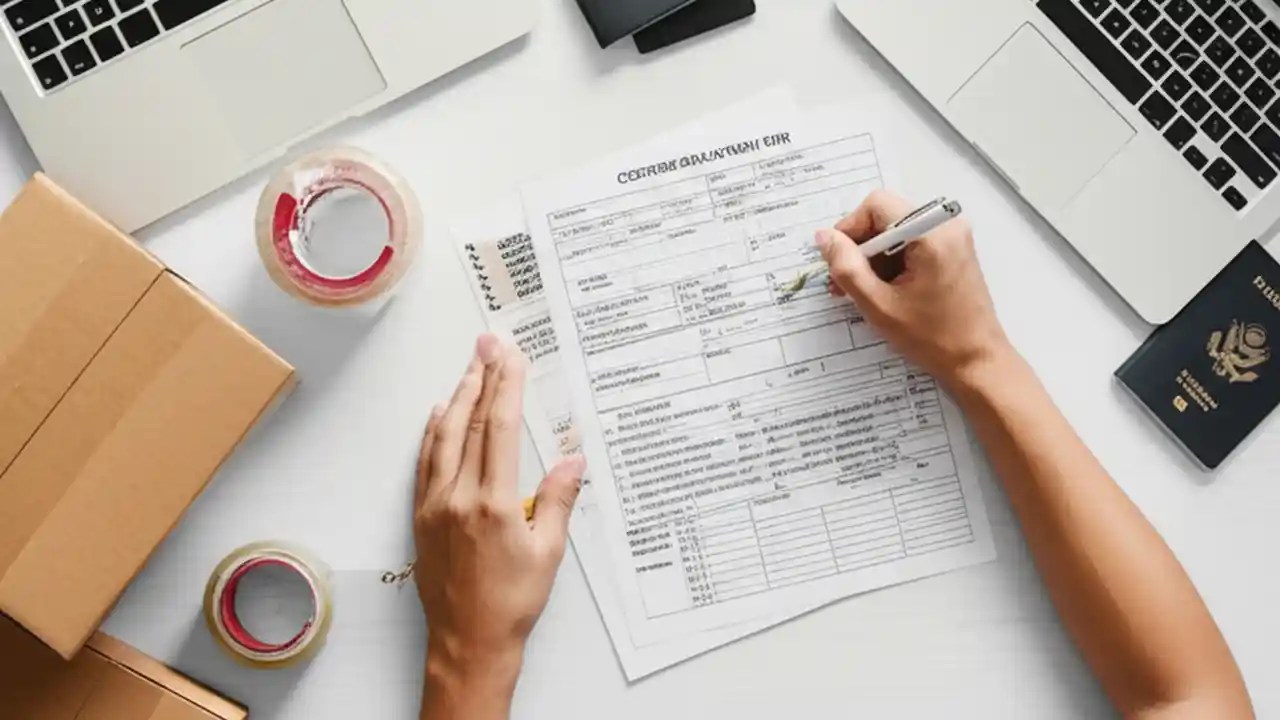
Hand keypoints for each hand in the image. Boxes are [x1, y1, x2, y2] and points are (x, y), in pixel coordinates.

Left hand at [414, 333, 585, 719]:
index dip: (507, 387)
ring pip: (444, 437)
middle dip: (481, 378)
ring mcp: (435, 505)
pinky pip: (426, 463)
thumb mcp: (548, 553)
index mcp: (494, 504)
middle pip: (471, 423)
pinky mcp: (422, 517)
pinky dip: (432, 433)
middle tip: (488, 343)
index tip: (512, 357)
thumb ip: (558, 500)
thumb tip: (573, 460)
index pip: (501, 429)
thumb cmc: (512, 604)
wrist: (468, 642)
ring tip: (469, 367)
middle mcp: (459, 497)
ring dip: (457, 398)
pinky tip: (438, 414)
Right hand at [817, 190, 1012, 388]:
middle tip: (845, 282)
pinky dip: (893, 262)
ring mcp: (953, 236)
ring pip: (897, 230)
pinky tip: (884, 290)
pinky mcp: (953, 249)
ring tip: (862, 292)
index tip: (838, 261)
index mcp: (931, 233)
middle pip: (886, 216)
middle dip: (861, 247)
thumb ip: (847, 267)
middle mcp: (946, 225)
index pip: (877, 205)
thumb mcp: (879, 305)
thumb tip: (824, 238)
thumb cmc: (933, 338)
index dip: (850, 229)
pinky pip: (912, 242)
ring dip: (875, 257)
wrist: (977, 360)